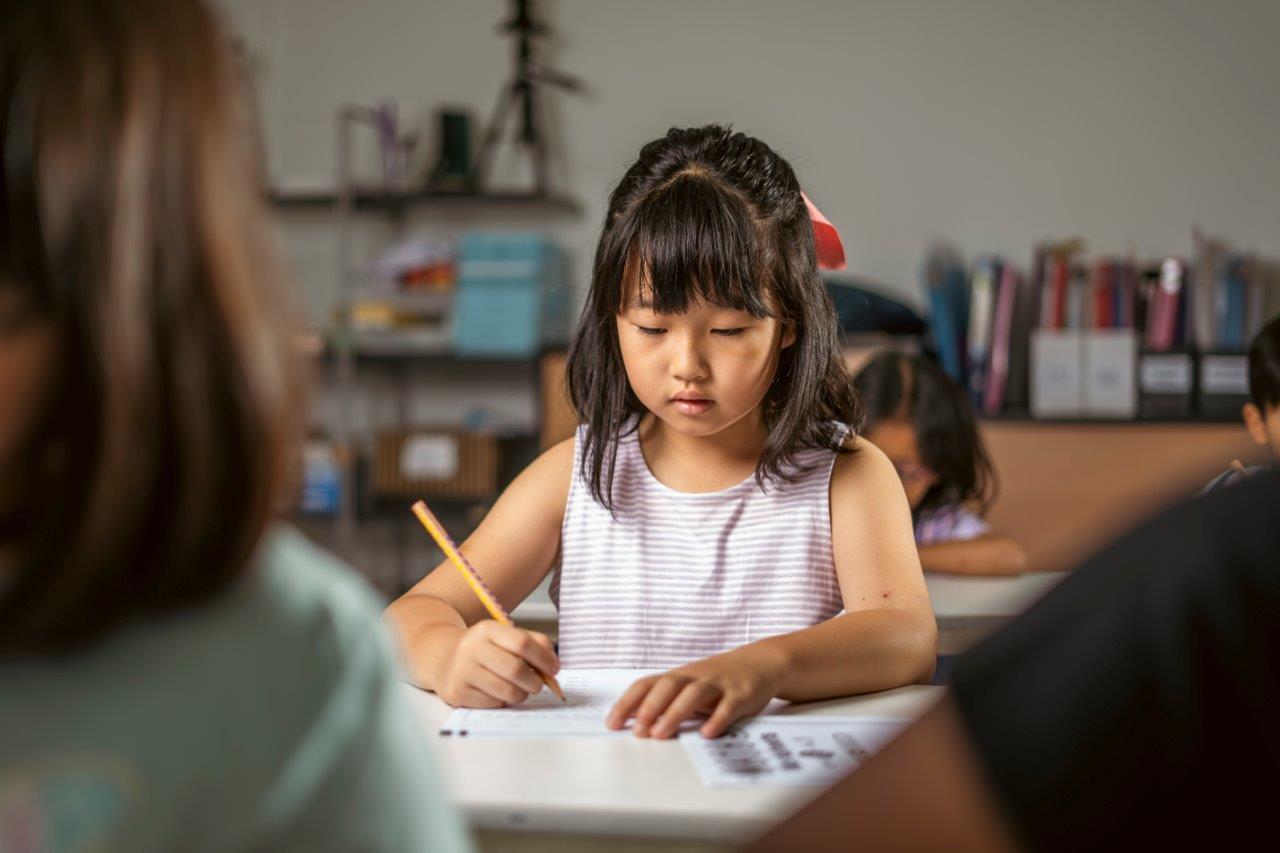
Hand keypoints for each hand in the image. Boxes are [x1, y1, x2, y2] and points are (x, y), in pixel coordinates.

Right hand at [434, 620, 558, 708]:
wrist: (442, 658)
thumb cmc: (483, 649)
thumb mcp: (504, 636)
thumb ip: (532, 644)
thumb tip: (553, 666)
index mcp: (488, 630)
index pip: (522, 643)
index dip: (544, 658)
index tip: (555, 668)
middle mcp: (472, 649)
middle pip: (516, 670)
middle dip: (535, 682)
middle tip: (539, 685)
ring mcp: (463, 672)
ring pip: (507, 691)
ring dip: (521, 694)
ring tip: (520, 689)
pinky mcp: (457, 693)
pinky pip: (494, 704)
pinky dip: (504, 701)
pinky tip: (498, 692)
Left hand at [605, 645, 785, 738]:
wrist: (761, 662)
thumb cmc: (719, 679)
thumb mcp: (690, 685)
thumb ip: (667, 700)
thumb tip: (635, 721)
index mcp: (680, 676)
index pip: (647, 684)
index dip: (628, 702)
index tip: (612, 723)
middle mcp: (696, 677)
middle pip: (669, 686)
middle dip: (650, 708)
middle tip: (637, 732)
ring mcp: (719, 684)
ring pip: (694, 694)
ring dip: (675, 713)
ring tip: (661, 734)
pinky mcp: (741, 694)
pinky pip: (728, 706)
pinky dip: (717, 719)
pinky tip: (707, 733)